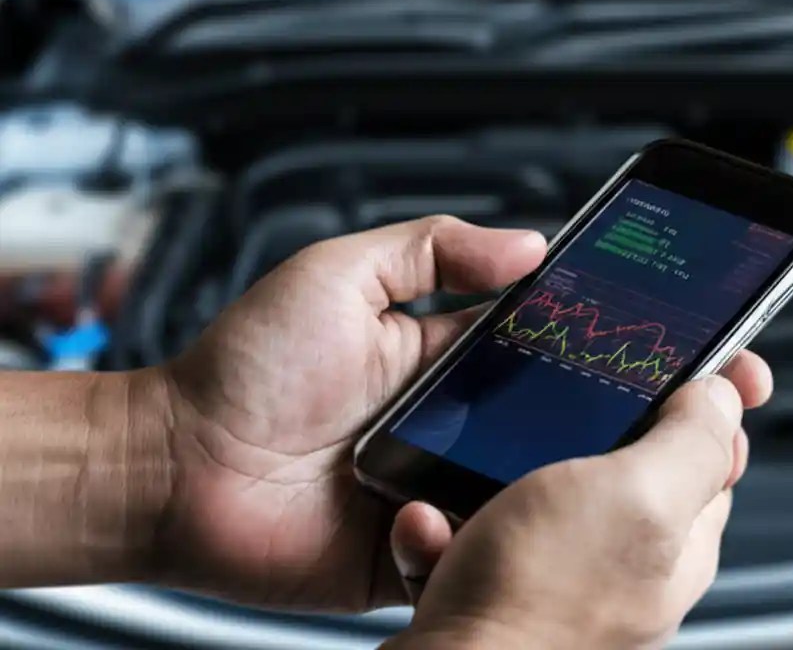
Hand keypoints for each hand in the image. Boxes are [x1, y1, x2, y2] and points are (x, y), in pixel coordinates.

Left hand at [153, 216, 546, 610]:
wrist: (177, 469)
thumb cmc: (245, 370)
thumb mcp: (337, 276)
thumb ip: (431, 248)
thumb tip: (528, 243)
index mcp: (436, 360)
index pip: (527, 351)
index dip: (568, 346)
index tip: (606, 345)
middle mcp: (443, 426)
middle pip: (535, 428)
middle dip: (563, 427)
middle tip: (577, 422)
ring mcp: (428, 492)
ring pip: (512, 498)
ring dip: (518, 490)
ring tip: (505, 475)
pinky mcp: (408, 555)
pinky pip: (463, 559)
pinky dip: (461, 546)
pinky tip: (422, 517)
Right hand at [384, 364, 772, 649]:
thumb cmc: (537, 604)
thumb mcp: (638, 495)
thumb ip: (692, 443)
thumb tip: (725, 395)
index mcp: (676, 540)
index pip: (709, 451)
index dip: (697, 396)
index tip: (678, 354)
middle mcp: (624, 566)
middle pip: (613, 462)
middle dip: (567, 428)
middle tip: (540, 412)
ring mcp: (557, 583)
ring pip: (525, 492)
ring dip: (485, 474)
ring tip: (467, 476)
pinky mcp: (492, 595)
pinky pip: (464, 533)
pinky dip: (440, 525)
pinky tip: (434, 531)